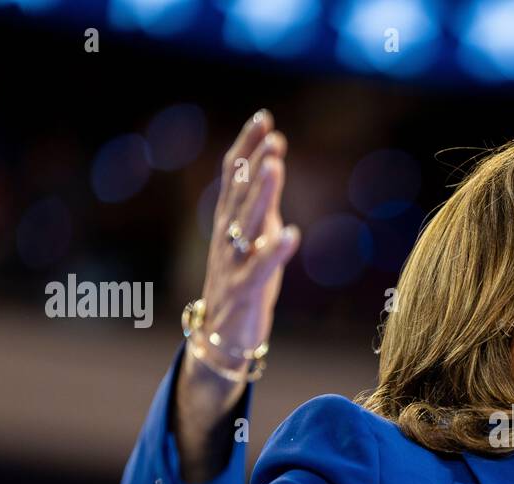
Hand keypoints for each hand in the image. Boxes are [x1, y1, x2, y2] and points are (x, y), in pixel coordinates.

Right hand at [199, 109, 300, 365]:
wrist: (221, 336)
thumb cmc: (243, 280)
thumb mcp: (254, 234)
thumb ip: (262, 201)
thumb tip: (272, 159)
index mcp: (227, 221)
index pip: (233, 176)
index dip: (246, 146)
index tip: (264, 117)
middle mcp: (226, 237)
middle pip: (239, 194)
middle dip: (254, 164)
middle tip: (271, 136)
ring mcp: (233, 263)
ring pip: (245, 225)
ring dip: (260, 195)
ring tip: (274, 167)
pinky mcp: (244, 291)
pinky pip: (259, 269)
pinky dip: (274, 251)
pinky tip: (291, 234)